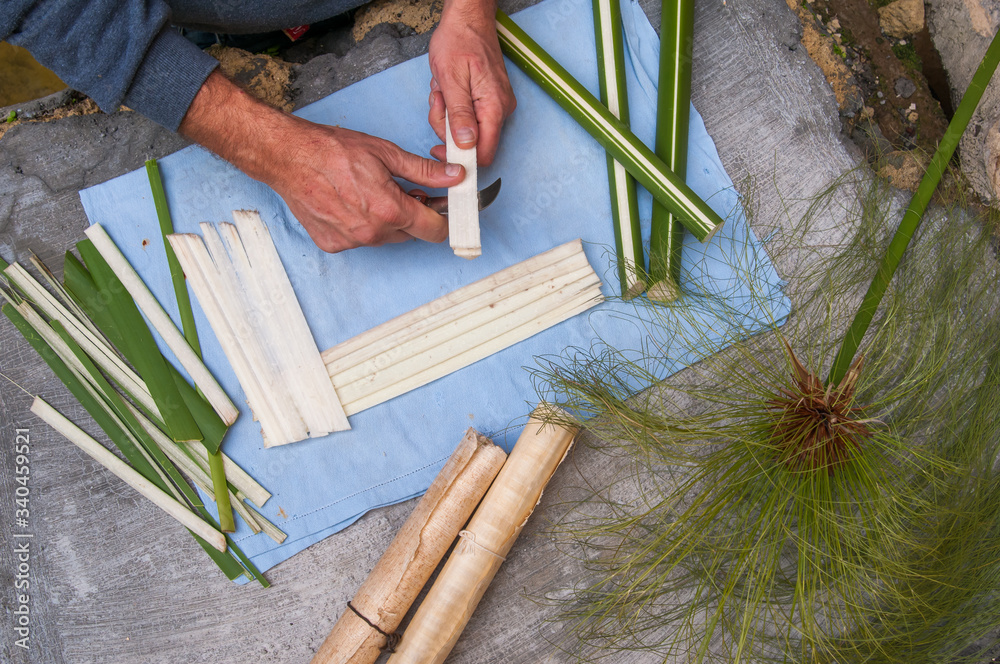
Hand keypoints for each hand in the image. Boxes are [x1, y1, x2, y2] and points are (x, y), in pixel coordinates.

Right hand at [265, 119, 464, 251]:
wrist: (289, 157)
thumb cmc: (331, 151)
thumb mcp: (385, 153)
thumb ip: (424, 171)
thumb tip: (453, 176)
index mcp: (390, 210)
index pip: (435, 230)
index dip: (443, 218)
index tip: (442, 208)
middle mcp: (372, 233)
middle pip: (411, 234)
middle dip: (413, 215)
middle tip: (403, 190)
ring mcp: (351, 241)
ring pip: (385, 237)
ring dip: (387, 221)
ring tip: (372, 192)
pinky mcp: (333, 244)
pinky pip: (360, 240)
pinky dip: (362, 225)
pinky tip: (351, 203)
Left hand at [427, 0, 515, 165]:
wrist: (468, 18)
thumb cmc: (459, 40)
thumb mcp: (450, 79)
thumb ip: (459, 115)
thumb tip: (466, 144)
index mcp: (494, 107)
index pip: (484, 153)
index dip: (460, 158)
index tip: (439, 150)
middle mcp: (501, 109)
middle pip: (472, 142)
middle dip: (447, 127)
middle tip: (438, 101)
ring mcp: (496, 104)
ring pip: (467, 129)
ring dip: (447, 114)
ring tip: (443, 89)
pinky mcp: (490, 99)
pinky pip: (468, 115)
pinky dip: (453, 106)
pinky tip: (449, 88)